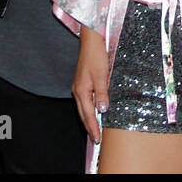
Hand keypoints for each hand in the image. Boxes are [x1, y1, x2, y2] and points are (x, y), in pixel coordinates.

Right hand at [73, 26, 109, 142]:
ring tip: (94, 130)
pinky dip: (89, 110)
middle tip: (96, 140)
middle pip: (83, 114)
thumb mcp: (101, 75)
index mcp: (81, 91)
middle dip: (89, 127)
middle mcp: (78, 91)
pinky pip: (85, 101)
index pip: (88, 114)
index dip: (93, 127)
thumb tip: (102, 110)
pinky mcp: (82, 83)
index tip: (97, 139)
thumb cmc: (96, 56)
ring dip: (89, 120)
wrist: (91, 42)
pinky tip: (94, 113)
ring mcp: (79, 87)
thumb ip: (102, 93)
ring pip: (83, 109)